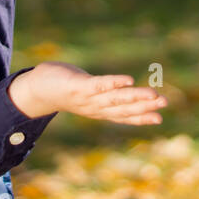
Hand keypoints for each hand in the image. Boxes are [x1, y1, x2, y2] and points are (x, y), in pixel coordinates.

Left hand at [7, 62, 166, 123]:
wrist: (34, 90)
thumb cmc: (64, 89)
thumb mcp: (86, 96)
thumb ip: (102, 97)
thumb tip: (116, 92)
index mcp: (98, 111)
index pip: (122, 116)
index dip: (141, 117)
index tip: (160, 118)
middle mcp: (94, 108)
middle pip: (123, 108)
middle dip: (144, 107)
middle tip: (164, 103)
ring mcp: (87, 98)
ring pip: (115, 98)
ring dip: (135, 98)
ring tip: (154, 95)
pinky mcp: (78, 86)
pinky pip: (99, 84)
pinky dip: (114, 83)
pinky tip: (129, 80)